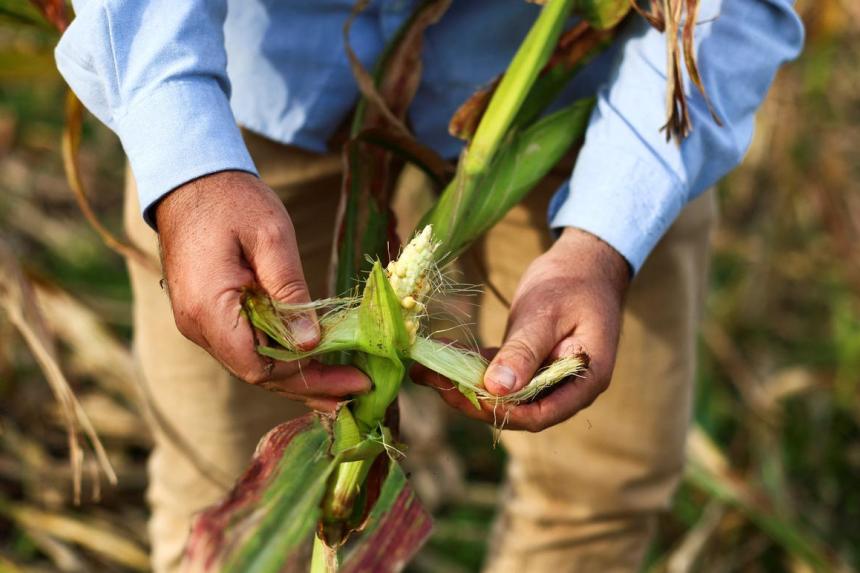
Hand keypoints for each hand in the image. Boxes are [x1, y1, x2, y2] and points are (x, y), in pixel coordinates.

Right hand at [155, 170, 369, 410]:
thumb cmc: (233, 201)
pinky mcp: (207, 315)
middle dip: (310, 385)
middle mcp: (197, 326)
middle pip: (258, 373)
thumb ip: (290, 290)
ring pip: (253, 363)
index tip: (353, 380)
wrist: (189, 179)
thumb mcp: (271, 237)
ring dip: (297, 376)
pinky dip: (280, 356)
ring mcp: (198, 323)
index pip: (260, 367)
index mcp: (209, 308)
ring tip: (342, 385)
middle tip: (357, 390)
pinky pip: (246, 346)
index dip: (308, 379)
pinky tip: (311, 360)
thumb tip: (311, 341)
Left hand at [412, 227, 628, 430]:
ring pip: (502, 394)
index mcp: (584, 380)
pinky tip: (440, 356)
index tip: (465, 395)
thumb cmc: (573, 283)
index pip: (540, 414)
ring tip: (425, 371)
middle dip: (472, 398)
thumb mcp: (546, 314)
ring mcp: (546, 378)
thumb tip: (498, 389)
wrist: (585, 262)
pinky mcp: (528, 365)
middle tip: (433, 380)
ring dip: (464, 384)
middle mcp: (565, 388)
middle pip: (516, 409)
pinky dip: (470, 367)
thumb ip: (524, 351)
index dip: (501, 412)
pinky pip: (497, 373)